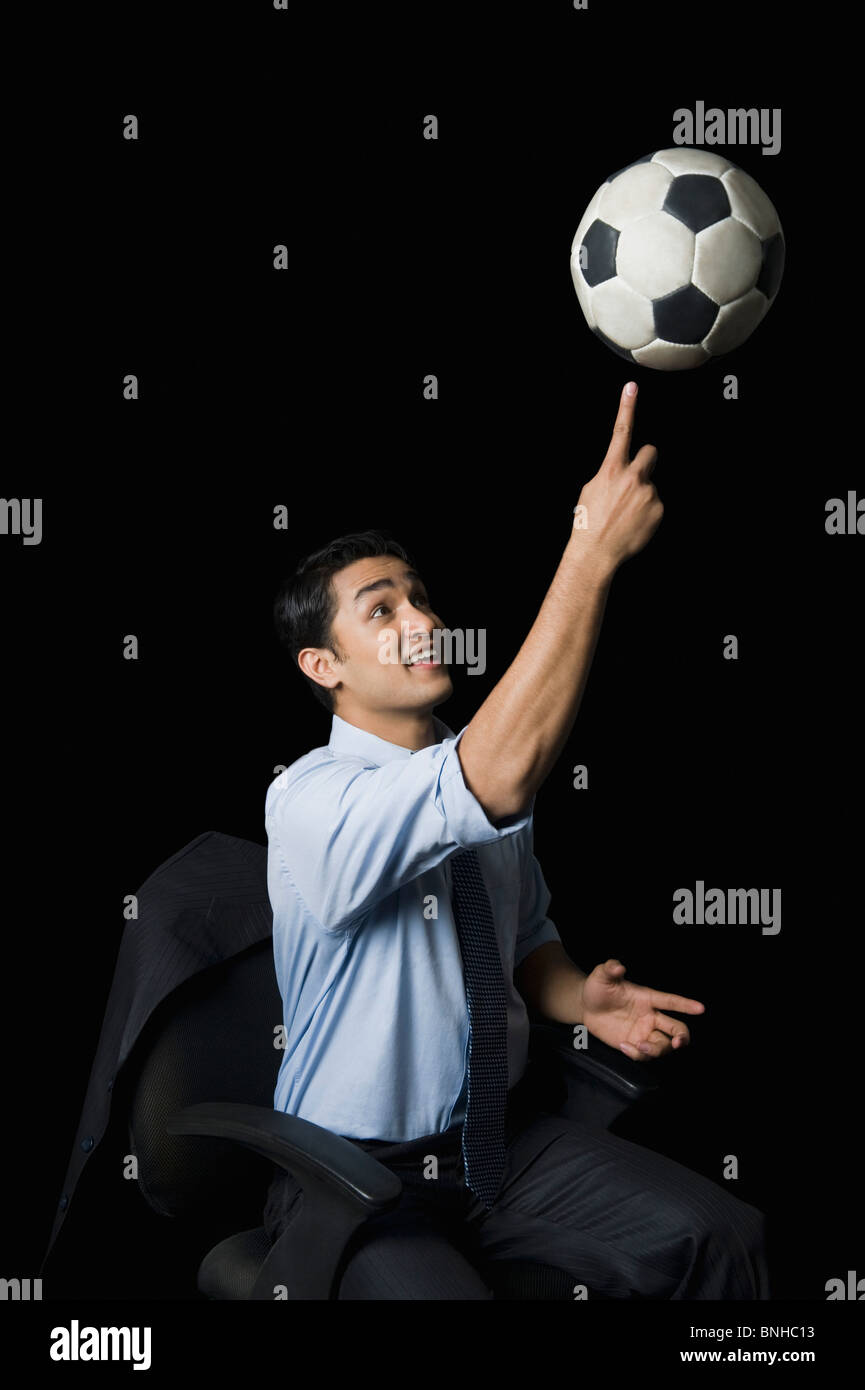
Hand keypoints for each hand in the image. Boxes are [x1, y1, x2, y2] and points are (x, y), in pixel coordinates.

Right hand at [572, 382, 662, 573]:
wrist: (596, 553)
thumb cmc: (588, 522)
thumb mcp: (590, 490)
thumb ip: (609, 474)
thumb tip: (620, 470)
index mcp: (611, 469)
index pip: (622, 431)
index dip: (627, 407)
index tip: (632, 387)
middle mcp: (633, 477)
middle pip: (651, 452)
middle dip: (646, 461)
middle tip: (635, 479)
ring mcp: (648, 493)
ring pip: (651, 484)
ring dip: (643, 494)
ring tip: (627, 514)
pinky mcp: (659, 509)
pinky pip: (657, 504)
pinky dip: (648, 512)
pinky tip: (634, 523)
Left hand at [580, 958, 704, 1059]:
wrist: (585, 1007)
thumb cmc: (598, 988)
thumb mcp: (601, 975)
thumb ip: (610, 969)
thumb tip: (619, 966)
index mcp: (648, 998)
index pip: (671, 1001)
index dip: (686, 1004)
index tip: (701, 1008)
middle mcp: (651, 1017)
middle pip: (676, 1029)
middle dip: (682, 1037)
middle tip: (677, 1043)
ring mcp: (644, 1032)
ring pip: (663, 1046)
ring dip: (655, 1050)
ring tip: (638, 1045)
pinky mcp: (634, 1044)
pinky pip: (644, 1055)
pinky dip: (637, 1054)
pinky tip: (623, 1046)